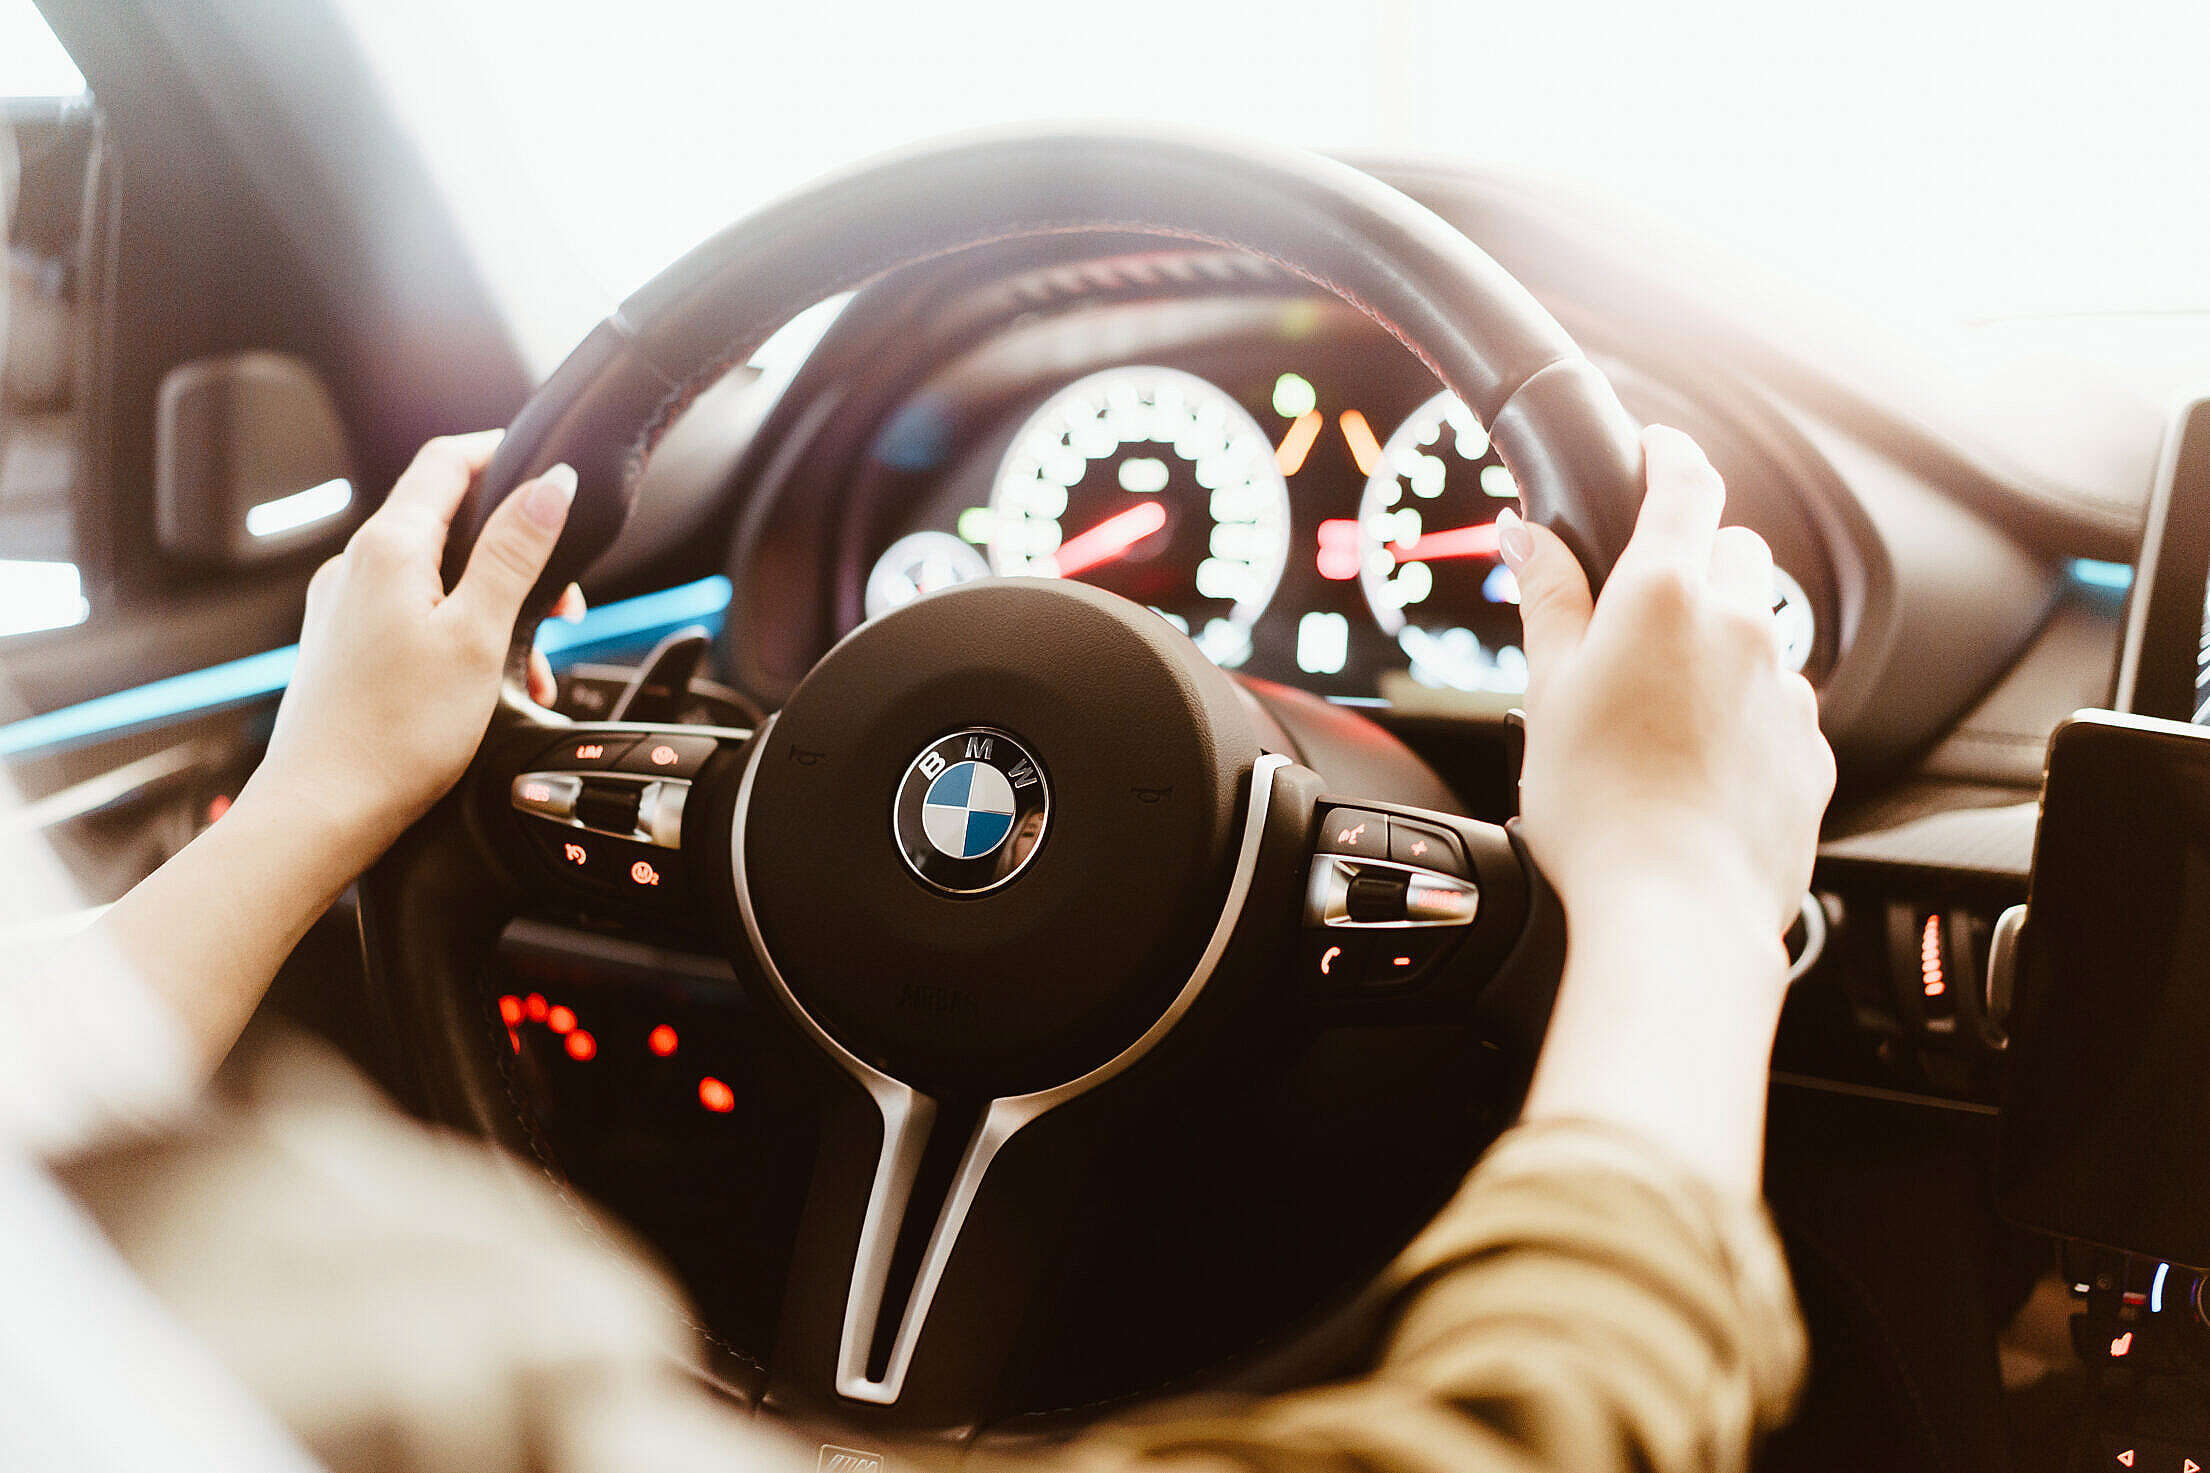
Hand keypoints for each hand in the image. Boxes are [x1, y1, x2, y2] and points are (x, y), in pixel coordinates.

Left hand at [246, 432, 578, 862]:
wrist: (324, 810)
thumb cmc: (397, 733)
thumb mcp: (479, 634)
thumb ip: (514, 552)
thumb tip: (549, 486)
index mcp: (388, 548)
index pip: (448, 462)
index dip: (503, 453)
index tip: (549, 471)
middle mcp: (356, 567)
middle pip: (448, 522)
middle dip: (516, 552)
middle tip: (565, 602)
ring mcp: (345, 606)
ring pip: (437, 577)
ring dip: (496, 606)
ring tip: (534, 667)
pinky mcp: (345, 646)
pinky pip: (415, 615)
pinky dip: (462, 634)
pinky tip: (489, 687)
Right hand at [1505, 425, 1834, 1196]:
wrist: (1675, 909)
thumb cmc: (1597, 808)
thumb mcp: (1545, 690)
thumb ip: (1547, 599)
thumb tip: (1526, 533)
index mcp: (1667, 594)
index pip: (1687, 483)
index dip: (1670, 452)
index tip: (1655, 447)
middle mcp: (1741, 625)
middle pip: (1733, 549)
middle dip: (1693, 555)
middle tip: (1635, 602)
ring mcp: (1786, 688)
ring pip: (1759, 628)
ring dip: (1719, 638)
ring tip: (1659, 702)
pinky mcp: (1810, 748)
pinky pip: (1781, 700)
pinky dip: (1745, 706)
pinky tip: (1698, 756)